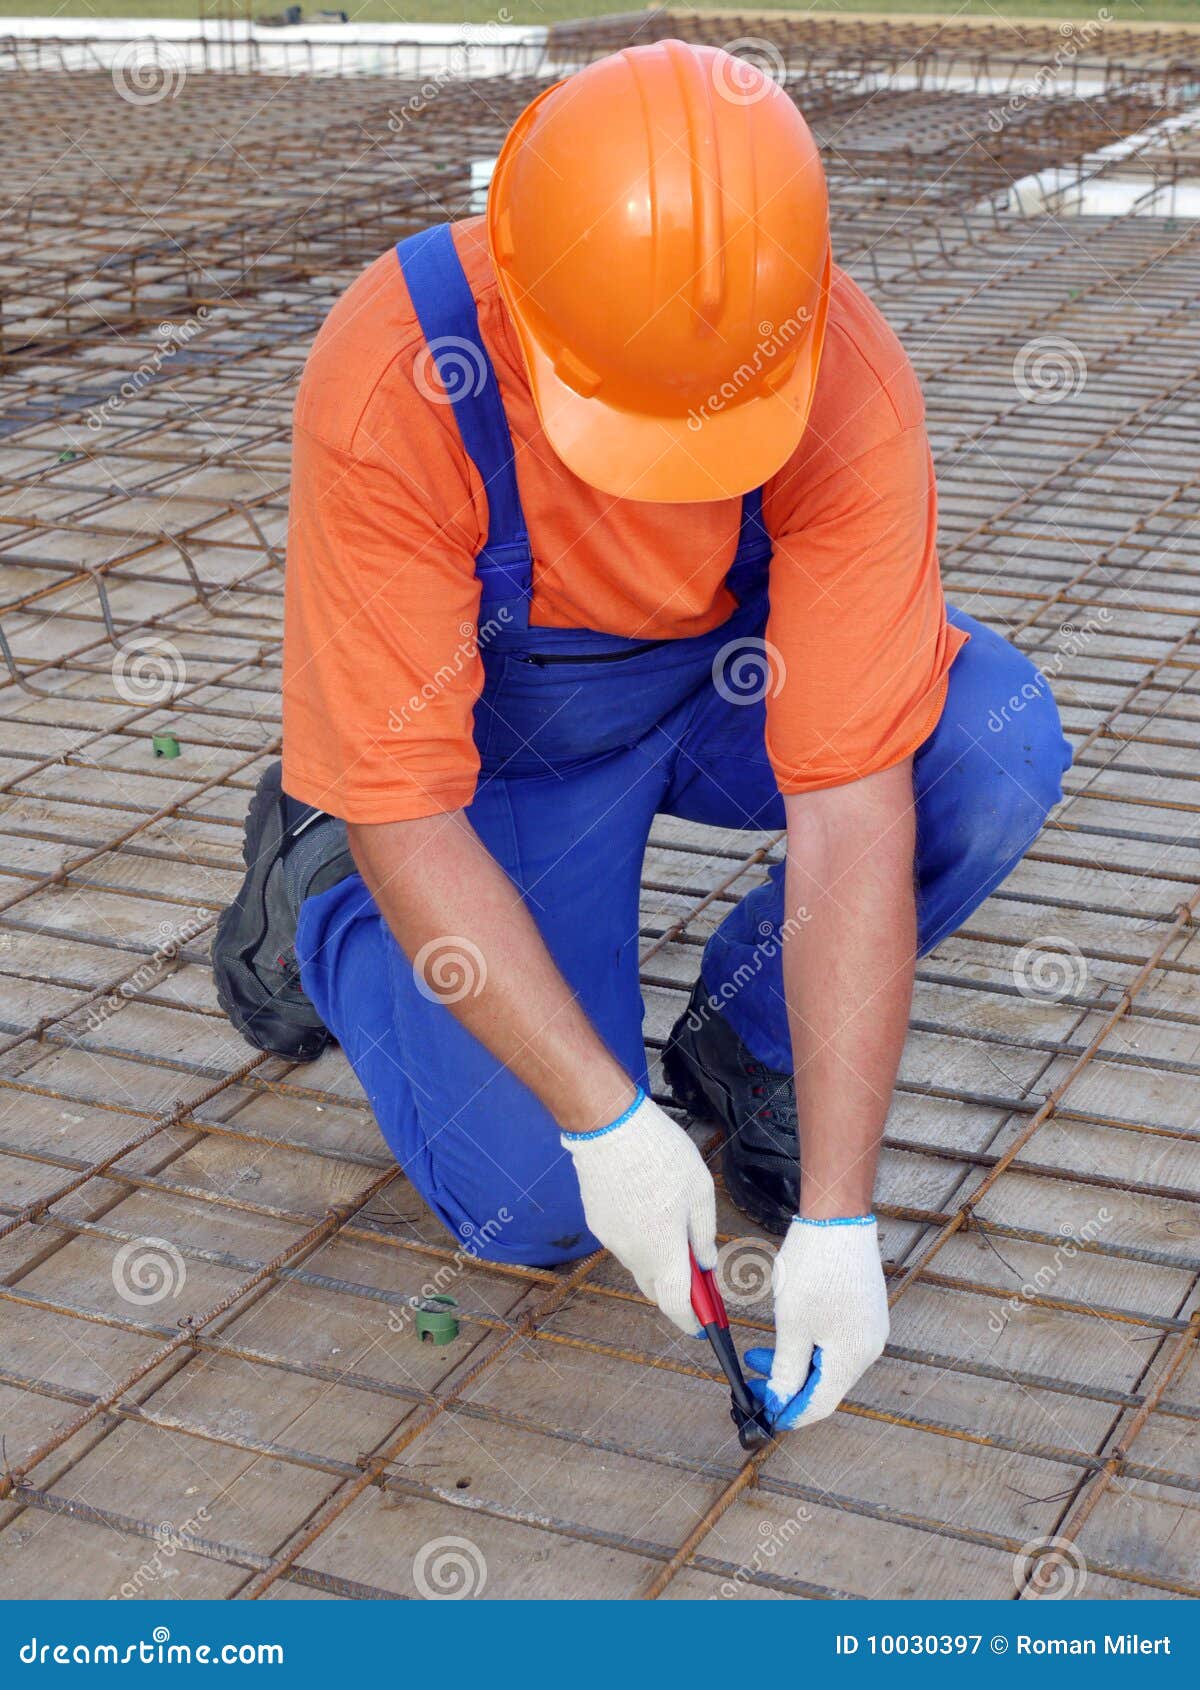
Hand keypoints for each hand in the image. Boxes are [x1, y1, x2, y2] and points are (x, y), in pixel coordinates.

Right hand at [561, 1089, 716, 1333]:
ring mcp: (610, 1239)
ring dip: (657, 1258)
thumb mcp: (699, 1191)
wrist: (607, 1127)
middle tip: (698, 1274)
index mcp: (662, 1250)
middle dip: (677, 1290)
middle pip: (655, 1289)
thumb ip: (703, 1234)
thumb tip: (705, 1263)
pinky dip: (639, 1237)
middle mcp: (632, 1253)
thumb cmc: (659, 1155)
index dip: (692, 1320)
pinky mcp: (596, 1223)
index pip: (676, 1304)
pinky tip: (648, 1205)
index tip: (705, 1326)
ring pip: (638, 1264)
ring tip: (673, 1221)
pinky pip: (623, 1242)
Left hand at [744, 1215, 887, 1430]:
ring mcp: (870, 1329)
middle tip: (754, 1383)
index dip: (789, 1414)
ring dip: (795, 1365)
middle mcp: (869, 1348)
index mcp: (853, 1357)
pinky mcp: (865, 1312)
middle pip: (826, 1385)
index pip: (820, 1404)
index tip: (763, 1414)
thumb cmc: (814, 1266)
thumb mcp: (792, 1323)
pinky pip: (836, 1342)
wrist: (838, 1218)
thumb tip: (779, 1401)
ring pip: (829, 1363)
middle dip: (788, 1387)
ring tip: (759, 1355)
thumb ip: (786, 1368)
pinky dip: (810, 1346)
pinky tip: (787, 1335)